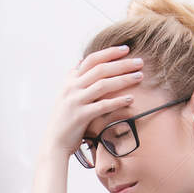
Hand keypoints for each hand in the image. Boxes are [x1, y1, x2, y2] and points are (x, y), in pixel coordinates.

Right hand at [42, 45, 143, 159]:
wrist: (54, 143)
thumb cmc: (65, 120)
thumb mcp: (65, 95)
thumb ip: (73, 79)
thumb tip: (80, 62)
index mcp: (70, 81)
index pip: (91, 60)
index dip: (109, 52)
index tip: (126, 49)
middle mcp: (72, 88)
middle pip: (100, 69)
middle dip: (122, 64)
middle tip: (140, 62)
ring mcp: (75, 101)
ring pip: (103, 85)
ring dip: (123, 79)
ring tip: (139, 76)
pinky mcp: (80, 116)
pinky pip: (102, 106)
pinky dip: (118, 101)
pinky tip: (130, 99)